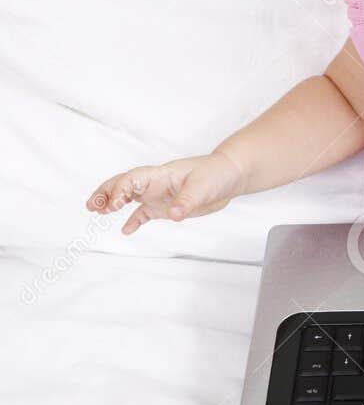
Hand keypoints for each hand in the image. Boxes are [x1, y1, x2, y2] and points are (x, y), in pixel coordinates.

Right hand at [86, 151, 244, 234]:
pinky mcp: (165, 206)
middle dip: (105, 193)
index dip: (119, 190)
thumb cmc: (216, 174)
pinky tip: (126, 230)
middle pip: (123, 184)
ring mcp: (158, 194)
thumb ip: (187, 201)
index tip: (113, 205)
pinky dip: (133, 221)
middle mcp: (155, 183)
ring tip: (95, 211)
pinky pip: (144, 213)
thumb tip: (174, 215)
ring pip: (128, 196)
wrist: (230, 176)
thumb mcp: (203, 188)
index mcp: (160, 174)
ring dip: (111, 202)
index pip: (132, 179)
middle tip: (91, 206)